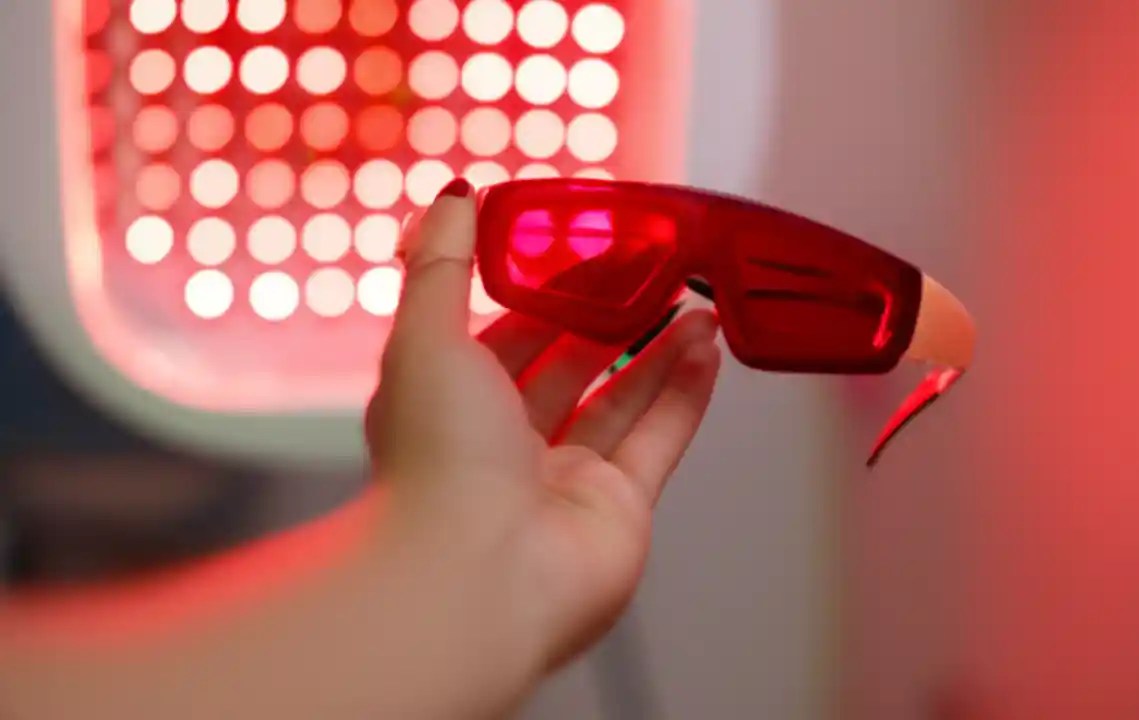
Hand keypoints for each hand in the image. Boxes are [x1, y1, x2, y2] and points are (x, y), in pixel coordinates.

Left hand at [366, 180, 721, 671]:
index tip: (593, 251)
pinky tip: (710, 349)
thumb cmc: (437, 461)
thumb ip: (442, 265)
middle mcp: (507, 446)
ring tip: (700, 303)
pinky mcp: (618, 508)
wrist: (476, 578)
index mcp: (453, 405)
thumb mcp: (425, 336)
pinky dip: (686, 393)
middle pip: (572, 365)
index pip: (509, 334)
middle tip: (660, 271)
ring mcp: (565, 480)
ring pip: (622, 399)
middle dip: (615, 317)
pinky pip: (659, 439)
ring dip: (661, 350)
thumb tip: (452, 199)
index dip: (551, 291)